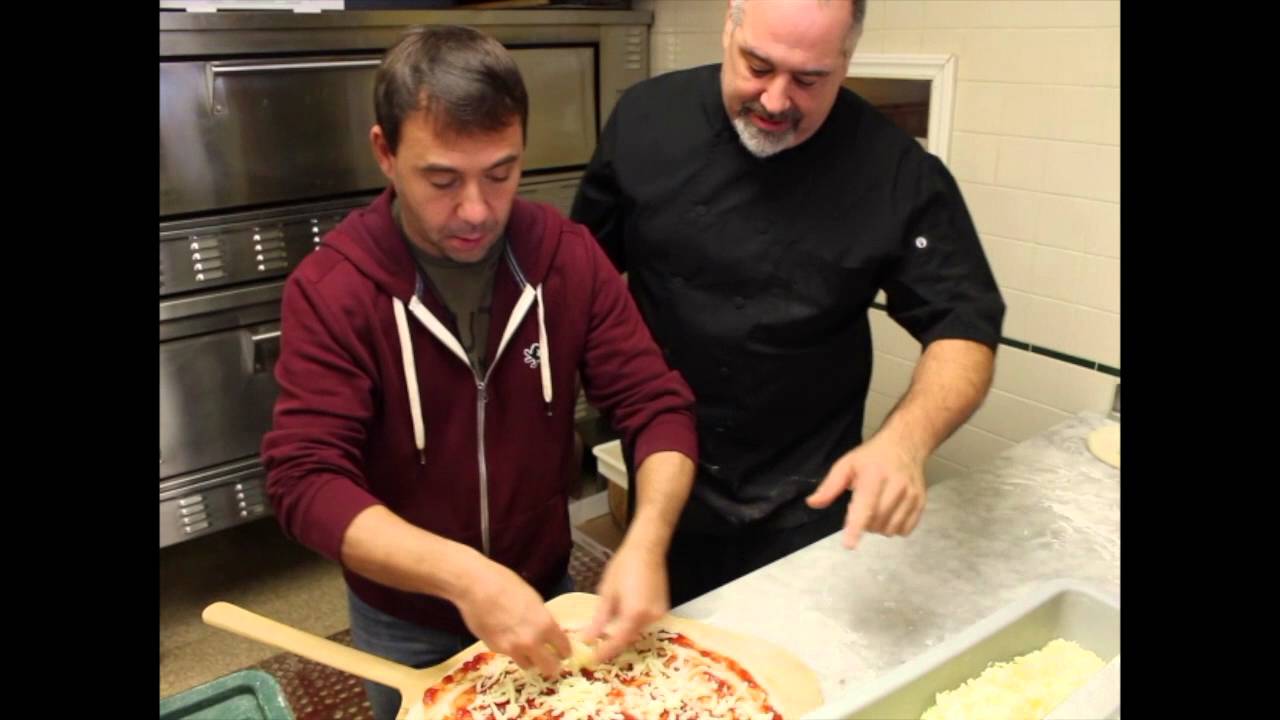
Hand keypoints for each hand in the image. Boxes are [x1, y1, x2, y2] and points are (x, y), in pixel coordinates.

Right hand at [455, 562, 570, 676]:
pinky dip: (510, 649)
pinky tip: (504, 635)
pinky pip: (509, 655)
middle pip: (549, 668)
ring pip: (528, 666)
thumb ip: (542, 619)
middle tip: (549, 659)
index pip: (564, 649)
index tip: (563, 652)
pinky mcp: (495, 650)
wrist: (476, 587)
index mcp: (545, 625)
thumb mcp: (534, 600)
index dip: (565, 651)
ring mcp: (512, 648)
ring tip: (526, 648)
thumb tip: (547, 631)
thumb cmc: (506, 584)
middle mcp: (531, 642)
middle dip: (551, 665)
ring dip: (530, 659)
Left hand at [580, 540, 668, 662]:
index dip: (605, 652)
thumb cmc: (622, 567)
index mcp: (634, 613)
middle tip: (597, 649)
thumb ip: (599, 620)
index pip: (618, 641)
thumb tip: (587, 640)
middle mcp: (650, 618)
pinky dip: (632, 625)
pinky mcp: (663, 609)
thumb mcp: (606, 593)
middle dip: (613, 644)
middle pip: (629, 638)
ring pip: (637, 631)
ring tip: (607, 635)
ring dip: (623, 634)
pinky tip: (622, 620)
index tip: (592, 661)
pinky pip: (645, 623)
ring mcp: (659, 614)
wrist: (646, 549)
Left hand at [805, 437, 926, 548]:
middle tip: (862, 505)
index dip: (856, 527)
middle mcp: (896, 486)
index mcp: (874, 475)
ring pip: (890, 530)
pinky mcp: (921, 503)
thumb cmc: (872, 457)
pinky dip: (893, 527)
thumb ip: (830, 486)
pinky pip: (904, 530)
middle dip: (864, 522)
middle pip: (876, 522)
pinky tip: (890, 512)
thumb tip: (812, 503)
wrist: (905, 445)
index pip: (865, 506)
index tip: (849, 544)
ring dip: (878, 527)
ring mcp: (911, 495)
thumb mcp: (846, 464)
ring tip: (876, 507)